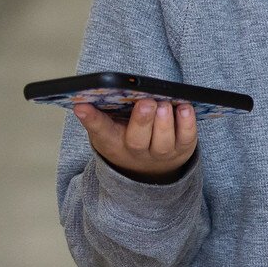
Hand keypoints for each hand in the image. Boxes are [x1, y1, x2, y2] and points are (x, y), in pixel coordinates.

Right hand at [75, 98, 196, 181]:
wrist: (149, 170)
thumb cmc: (126, 137)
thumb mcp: (109, 129)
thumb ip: (101, 114)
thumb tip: (83, 96)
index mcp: (112, 142)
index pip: (99, 130)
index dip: (90, 118)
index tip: (80, 104)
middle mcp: (136, 151)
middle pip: (137, 140)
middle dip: (142, 120)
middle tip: (146, 102)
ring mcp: (161, 153)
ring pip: (163, 142)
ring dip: (164, 122)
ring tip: (164, 104)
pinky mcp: (182, 149)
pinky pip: (186, 139)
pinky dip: (187, 124)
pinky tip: (185, 107)